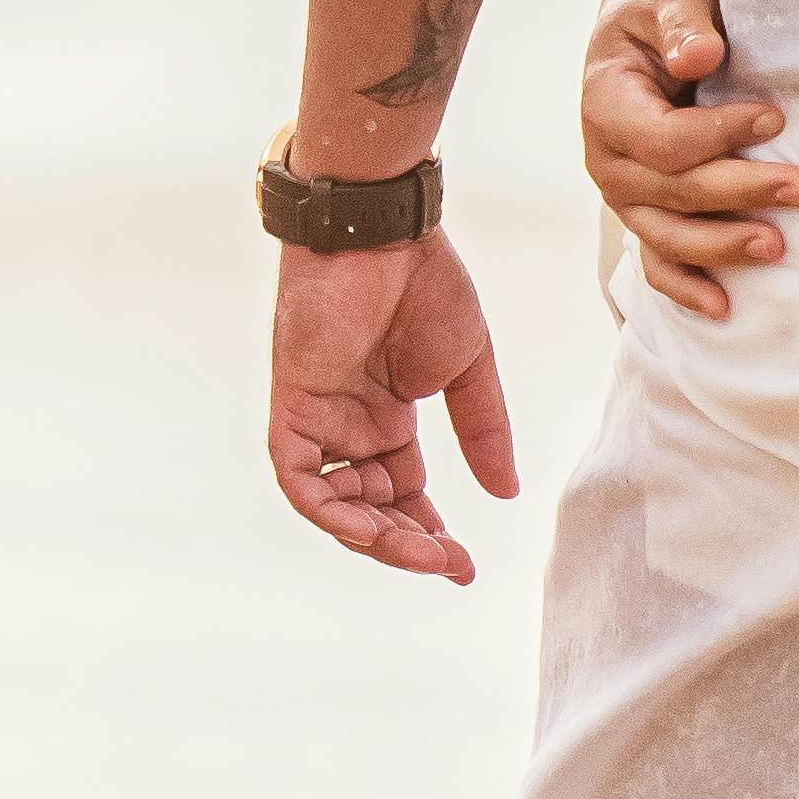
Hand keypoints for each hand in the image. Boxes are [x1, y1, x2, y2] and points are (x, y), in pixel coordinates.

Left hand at [268, 223, 517, 582]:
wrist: (384, 230)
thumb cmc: (424, 282)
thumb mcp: (468, 369)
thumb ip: (482, 431)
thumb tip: (505, 493)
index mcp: (388, 419)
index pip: (403, 495)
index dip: (429, 535)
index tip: (462, 568)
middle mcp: (350, 426)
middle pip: (370, 508)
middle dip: (406, 544)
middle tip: (446, 565)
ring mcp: (319, 417)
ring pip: (332, 503)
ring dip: (371, 535)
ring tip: (417, 551)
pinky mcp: (293, 403)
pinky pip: (297, 476)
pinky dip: (326, 508)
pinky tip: (365, 528)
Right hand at [579, 0, 798, 327]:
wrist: (649, 19)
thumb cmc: (663, 1)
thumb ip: (682, 20)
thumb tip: (699, 54)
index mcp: (605, 104)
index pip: (663, 140)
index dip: (719, 135)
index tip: (776, 117)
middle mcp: (607, 158)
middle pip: (673, 193)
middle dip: (739, 192)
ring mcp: (625, 195)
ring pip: (669, 236)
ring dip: (723, 247)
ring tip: (779, 247)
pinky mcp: (646, 213)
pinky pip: (659, 262)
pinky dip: (688, 288)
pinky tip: (724, 309)